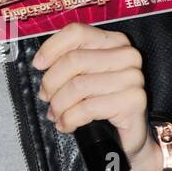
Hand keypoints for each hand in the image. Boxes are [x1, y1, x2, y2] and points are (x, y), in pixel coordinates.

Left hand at [32, 23, 163, 170]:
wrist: (129, 138)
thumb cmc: (103, 104)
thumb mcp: (85, 77)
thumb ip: (69, 63)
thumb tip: (42, 64)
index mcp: (114, 42)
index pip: (77, 32)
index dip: (51, 48)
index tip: (38, 65)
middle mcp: (127, 56)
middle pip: (73, 60)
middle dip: (51, 83)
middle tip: (46, 98)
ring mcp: (133, 77)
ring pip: (77, 85)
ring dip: (59, 105)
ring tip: (56, 115)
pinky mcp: (133, 101)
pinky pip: (88, 107)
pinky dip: (70, 119)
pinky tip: (67, 125)